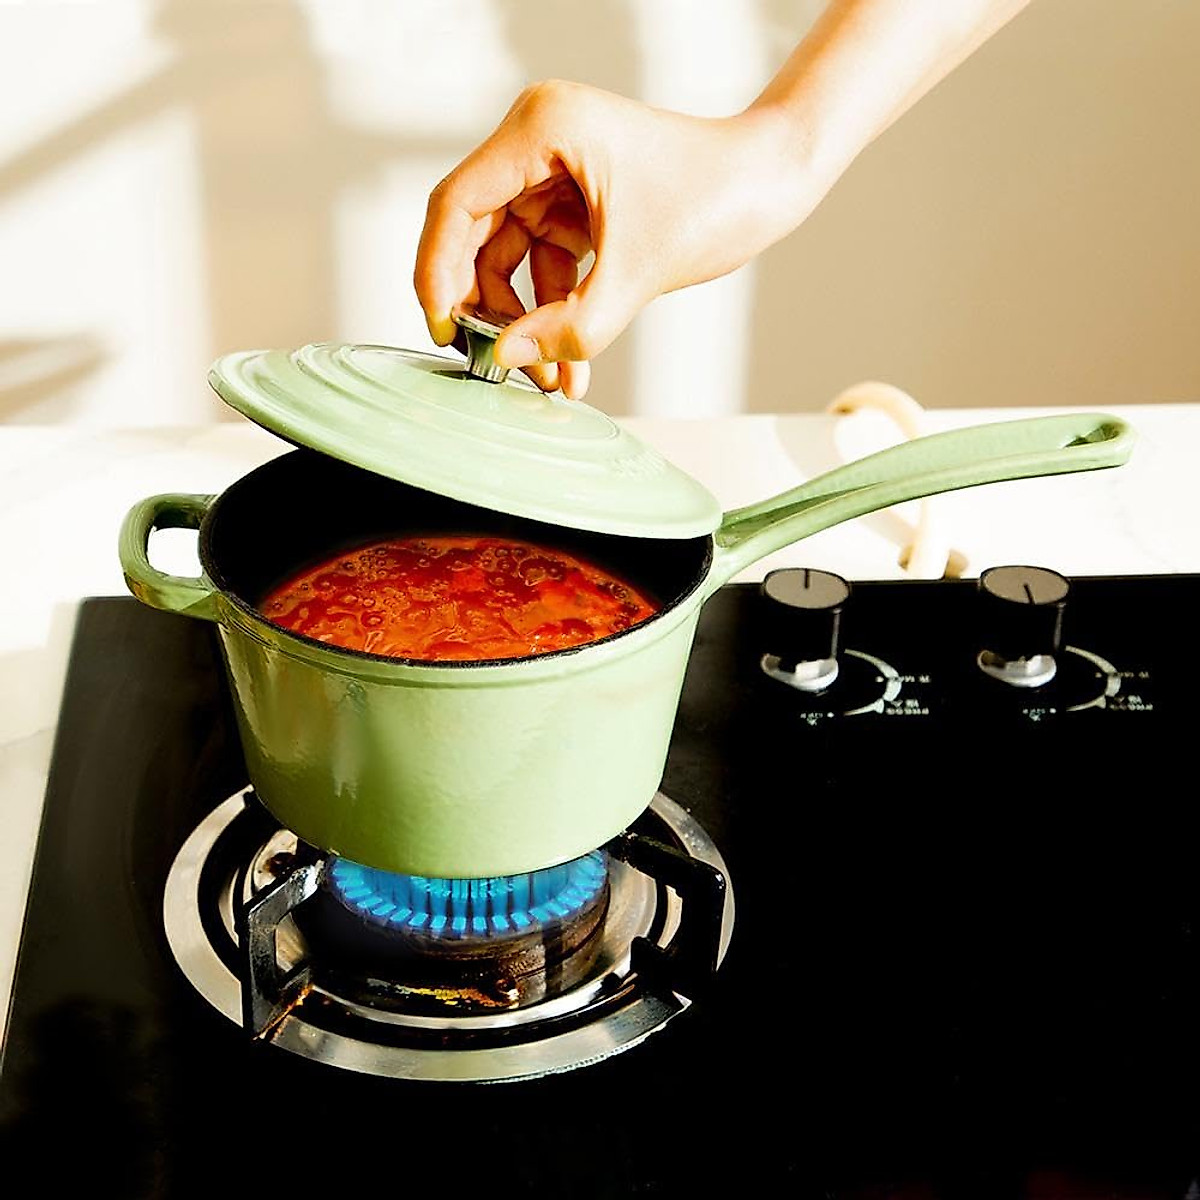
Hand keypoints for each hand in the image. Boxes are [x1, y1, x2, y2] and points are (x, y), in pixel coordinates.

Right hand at [414, 80, 805, 399]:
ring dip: (524, 320)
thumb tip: (507, 359)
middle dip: (486, 308)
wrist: (771, 183)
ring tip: (547, 377)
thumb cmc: (717, 197)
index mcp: (543, 129)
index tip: (444, 331)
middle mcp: (539, 141)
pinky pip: (544, 264)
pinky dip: (552, 310)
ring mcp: (556, 171)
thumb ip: (569, 326)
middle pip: (475, 235)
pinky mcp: (576, 201)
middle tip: (494, 365)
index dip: (438, 274)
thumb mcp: (637, 274)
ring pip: (509, 258)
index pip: (456, 205)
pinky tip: (566, 361)